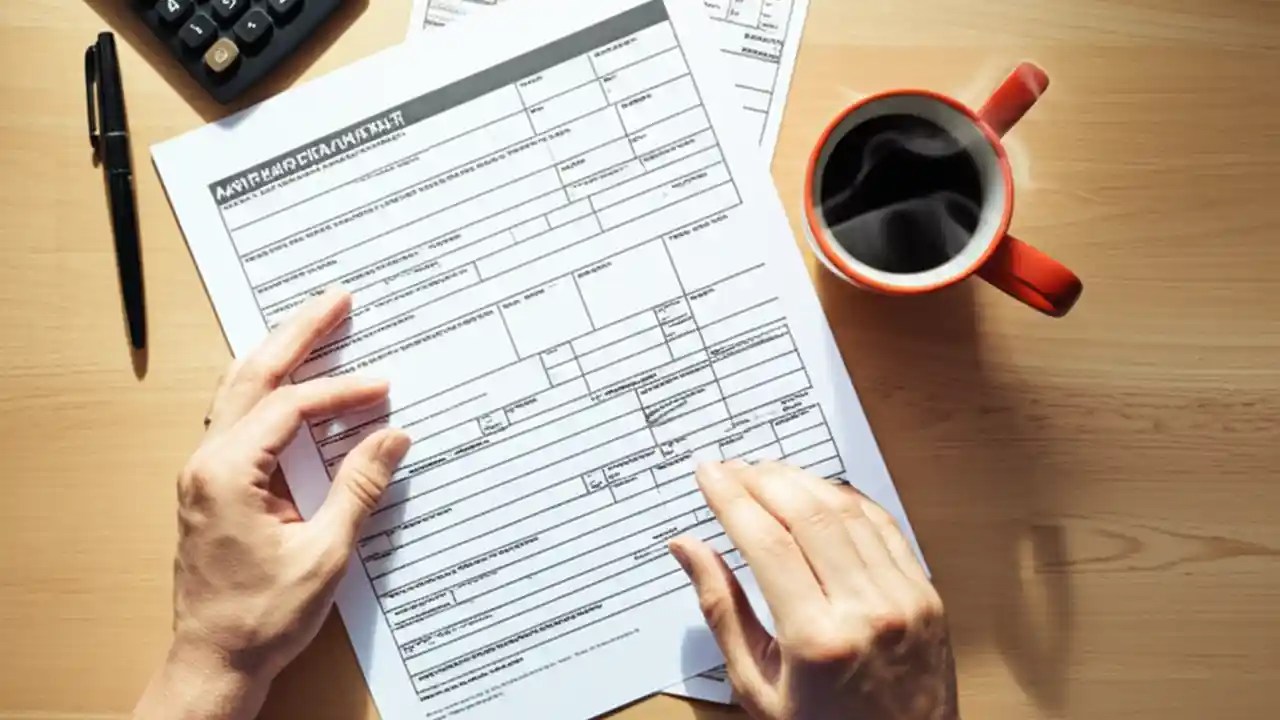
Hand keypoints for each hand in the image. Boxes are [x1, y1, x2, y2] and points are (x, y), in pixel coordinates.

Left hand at [134, 289, 410, 719]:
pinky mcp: (214, 487)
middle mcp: (207, 464)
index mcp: (226, 474)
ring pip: (241, 392)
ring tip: (316, 324)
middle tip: (336, 299)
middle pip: (253, 376)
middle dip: (297, 334)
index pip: (289, 408)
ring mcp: (205, 473)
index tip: (382, 388)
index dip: (341, 393)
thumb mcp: (323, 553)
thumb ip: (359, 488)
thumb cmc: (259, 617)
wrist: (214, 661)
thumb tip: (392, 438)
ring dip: (279, 355)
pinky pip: (242, 420)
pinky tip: (293, 382)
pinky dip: (271, 392)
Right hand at [670, 461, 956, 719]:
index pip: (766, 543)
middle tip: (732, 468)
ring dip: (803, 482)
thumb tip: (686, 547)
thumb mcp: (756, 688)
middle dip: (763, 480)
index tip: (708, 474)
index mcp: (817, 640)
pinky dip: (848, 501)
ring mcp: (904, 599)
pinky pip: (884, 527)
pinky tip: (819, 491)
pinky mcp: (927, 595)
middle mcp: (867, 612)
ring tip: (767, 474)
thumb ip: (721, 611)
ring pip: (848, 512)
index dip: (731, 499)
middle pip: (808, 515)